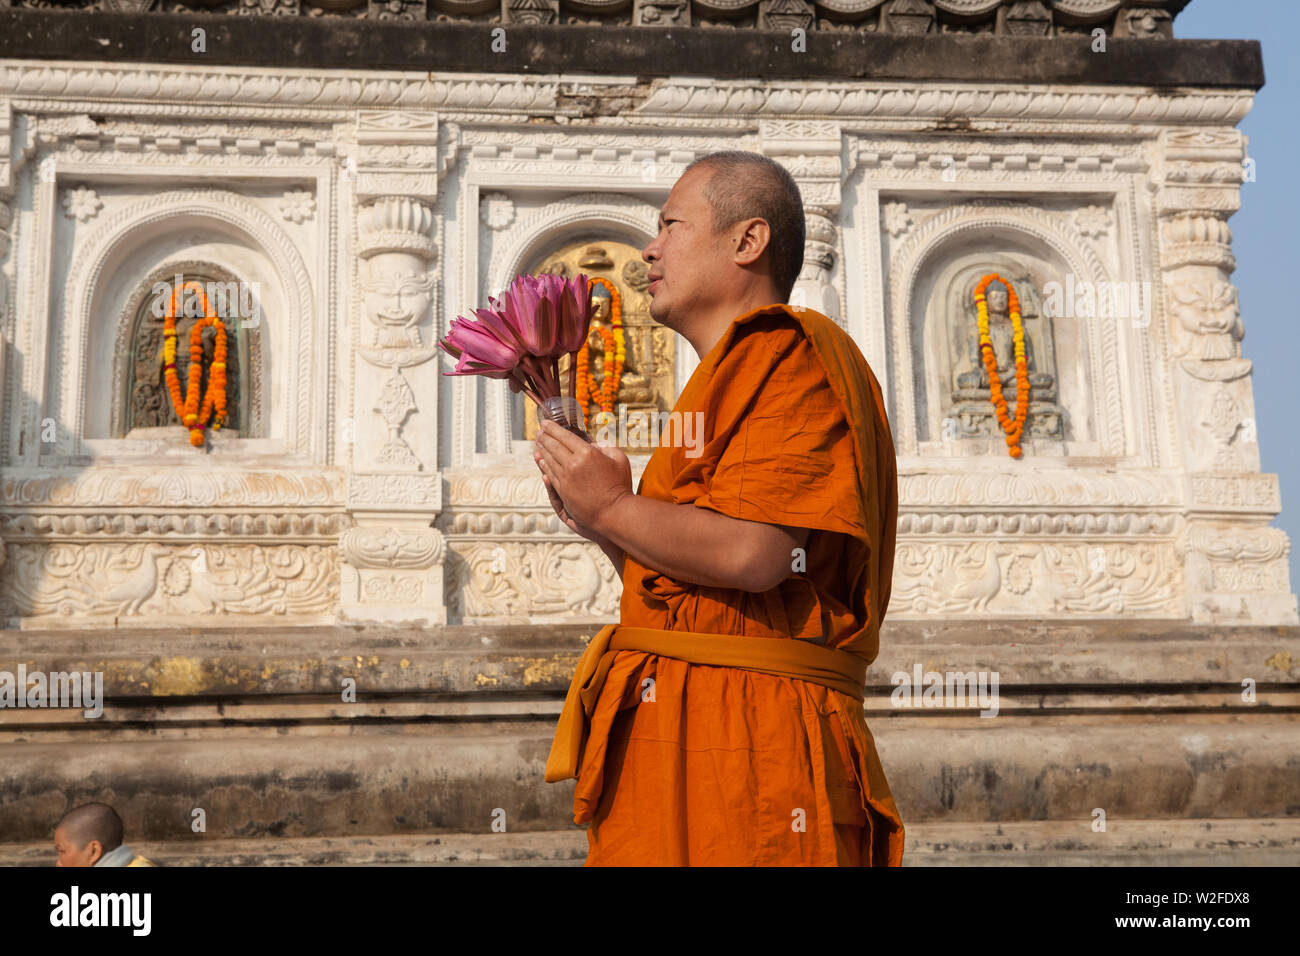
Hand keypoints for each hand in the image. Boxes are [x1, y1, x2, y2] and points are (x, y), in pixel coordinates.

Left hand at [534, 420, 631, 534]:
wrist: (614, 513)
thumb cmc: (621, 486)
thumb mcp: (620, 460)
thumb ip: (607, 447)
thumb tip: (594, 444)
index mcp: (588, 453)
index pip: (565, 437)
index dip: (554, 428)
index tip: (546, 423)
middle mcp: (573, 464)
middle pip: (554, 447)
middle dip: (545, 437)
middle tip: (539, 431)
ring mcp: (566, 479)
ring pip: (549, 461)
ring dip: (542, 450)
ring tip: (538, 443)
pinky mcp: (563, 491)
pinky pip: (550, 475)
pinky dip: (544, 466)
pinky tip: (541, 461)